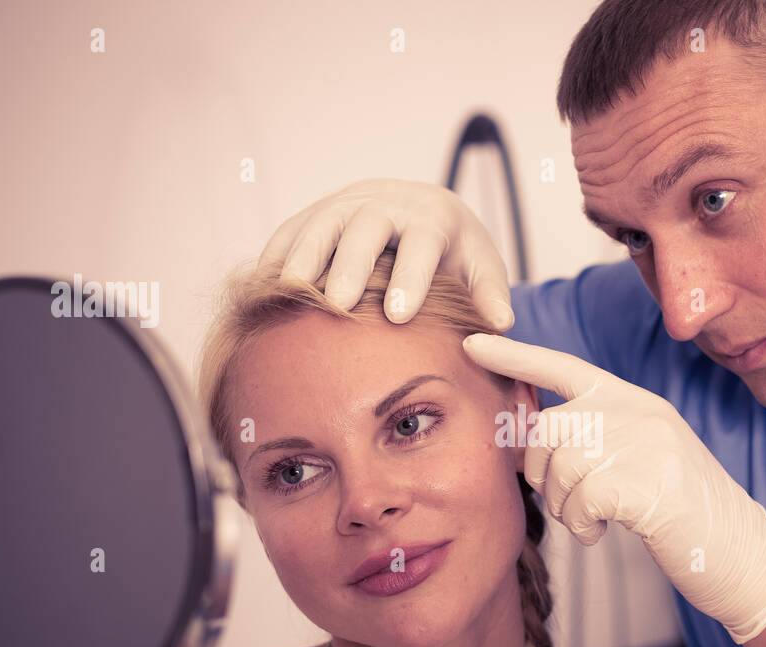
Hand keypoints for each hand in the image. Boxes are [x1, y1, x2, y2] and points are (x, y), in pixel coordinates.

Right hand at [258, 178, 513, 329]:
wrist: (422, 211)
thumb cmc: (454, 252)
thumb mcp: (481, 267)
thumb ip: (489, 294)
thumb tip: (501, 325)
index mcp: (432, 214)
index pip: (422, 241)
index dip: (410, 276)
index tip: (400, 315)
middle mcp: (387, 201)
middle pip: (365, 226)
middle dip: (351, 264)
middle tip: (338, 305)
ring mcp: (347, 202)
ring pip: (322, 222)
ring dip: (304, 256)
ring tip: (291, 295)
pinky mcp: (317, 212)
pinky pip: (292, 229)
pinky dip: (277, 255)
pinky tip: (264, 288)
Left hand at [462, 333, 765, 643]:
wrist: (740, 552)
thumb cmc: (686, 516)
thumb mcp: (644, 458)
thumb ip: (599, 438)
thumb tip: (534, 440)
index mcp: (636, 402)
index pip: (564, 368)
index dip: (516, 358)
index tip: (472, 344)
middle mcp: (639, 412)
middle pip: (548, 430)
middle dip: (543, 475)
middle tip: (571, 505)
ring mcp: (645, 443)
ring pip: (559, 467)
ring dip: (565, 507)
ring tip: (595, 521)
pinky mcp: (644, 482)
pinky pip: (577, 500)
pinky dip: (581, 525)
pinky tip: (604, 532)